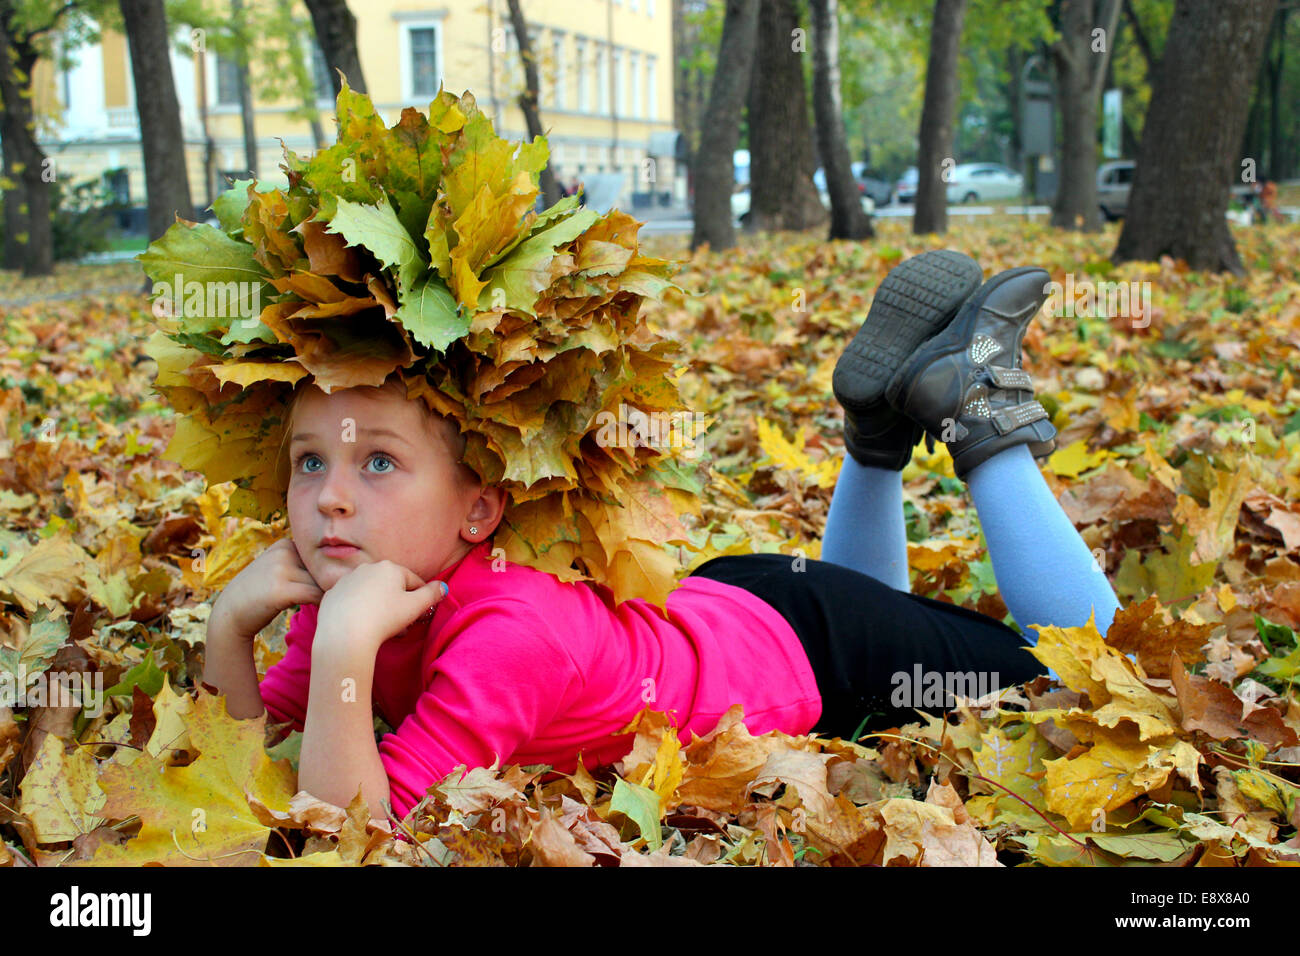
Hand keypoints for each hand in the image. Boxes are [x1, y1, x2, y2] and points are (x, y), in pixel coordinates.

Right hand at [213, 537, 325, 639]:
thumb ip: (302, 565)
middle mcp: (283, 552)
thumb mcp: (278, 569)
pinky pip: (316, 595)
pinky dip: (322, 604)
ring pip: (321, 582)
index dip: (325, 574)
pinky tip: (316, 611)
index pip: (320, 557)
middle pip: (322, 569)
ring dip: (325, 595)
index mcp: (285, 543)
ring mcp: (281, 569)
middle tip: (328, 598)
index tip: (329, 586)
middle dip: (326, 584)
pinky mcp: (281, 589)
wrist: (229, 613)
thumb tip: (342, 570)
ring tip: (320, 606)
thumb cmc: (259, 595)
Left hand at [314, 560, 447, 657]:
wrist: (344, 635)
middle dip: (398, 604)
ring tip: (382, 628)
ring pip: (370, 593)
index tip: (420, 615)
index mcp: (389, 568)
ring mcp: (346, 580)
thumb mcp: (415, 607)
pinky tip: (361, 625)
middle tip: (402, 625)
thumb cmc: (384, 618)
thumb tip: (443, 587)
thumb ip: (432, 595)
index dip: (420, 599)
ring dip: (379, 606)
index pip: (413, 581)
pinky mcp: (332, 595)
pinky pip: (352, 601)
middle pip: (390, 586)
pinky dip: (359, 610)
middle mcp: (367, 568)